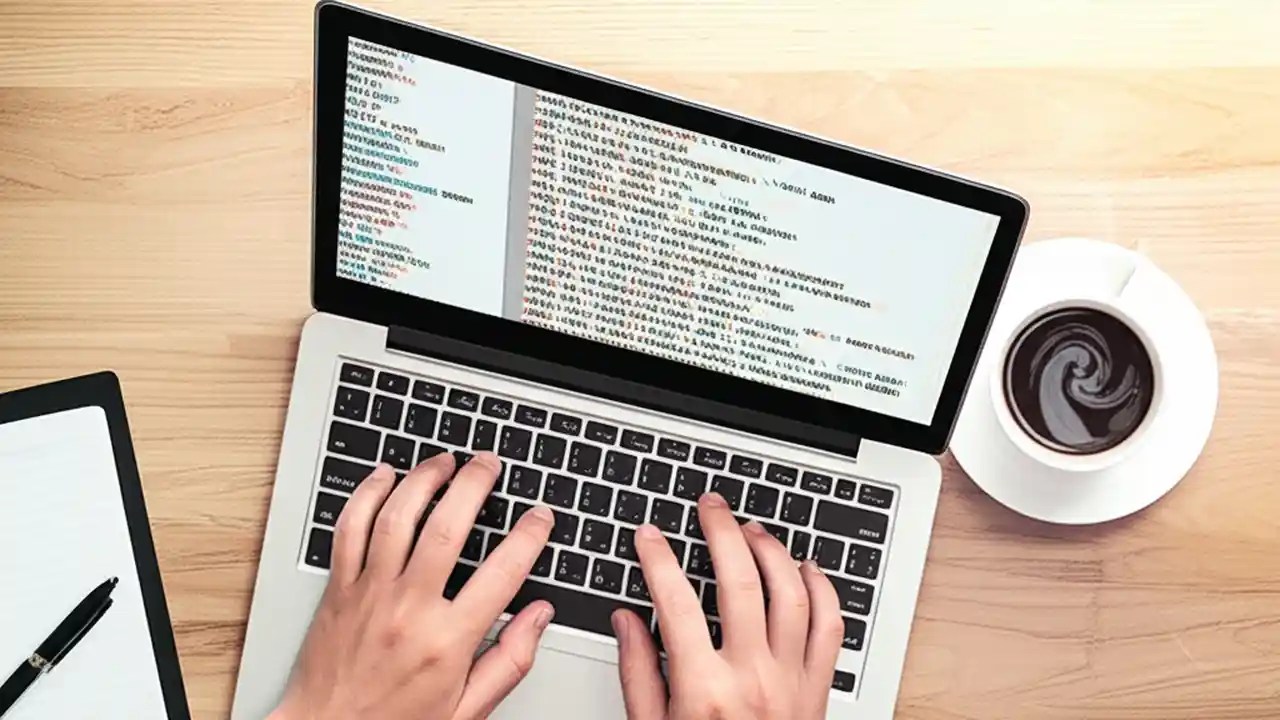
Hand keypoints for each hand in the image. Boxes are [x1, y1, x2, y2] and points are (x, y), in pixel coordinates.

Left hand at [269, 452, 555, 719]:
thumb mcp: (466, 710)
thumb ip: (509, 661)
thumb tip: (539, 616)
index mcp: (446, 641)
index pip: (502, 573)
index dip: (529, 536)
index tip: (539, 517)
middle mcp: (408, 610)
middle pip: (448, 528)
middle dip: (474, 485)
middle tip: (488, 464)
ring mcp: (369, 594)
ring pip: (398, 517)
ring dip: (423, 479)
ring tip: (444, 461)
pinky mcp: (339, 589)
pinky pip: (350, 529)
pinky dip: (367, 495)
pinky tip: (384, 477)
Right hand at [612, 493, 842, 719]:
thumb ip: (639, 671)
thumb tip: (627, 619)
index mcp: (704, 689)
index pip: (675, 601)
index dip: (658, 558)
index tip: (649, 536)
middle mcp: (752, 678)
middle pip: (741, 581)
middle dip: (722, 531)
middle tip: (710, 506)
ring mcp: (792, 680)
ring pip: (792, 593)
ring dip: (772, 550)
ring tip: (751, 530)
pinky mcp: (819, 687)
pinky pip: (831, 625)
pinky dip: (822, 588)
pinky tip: (805, 568)